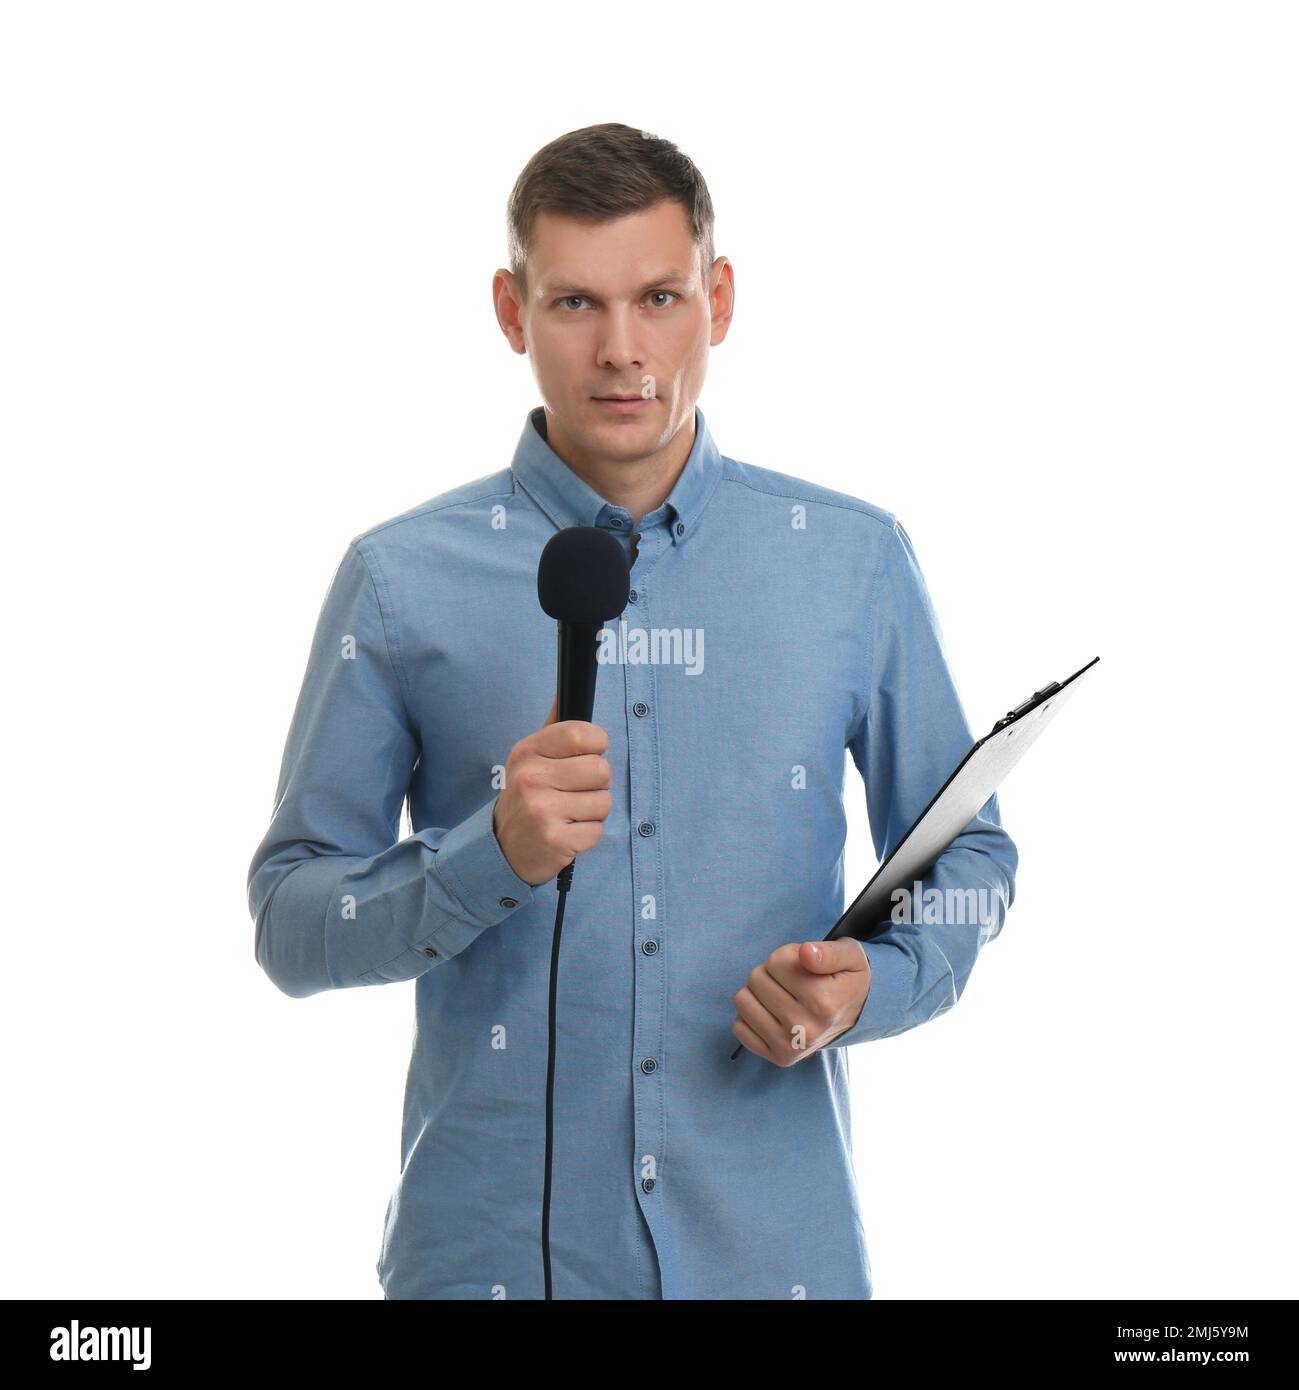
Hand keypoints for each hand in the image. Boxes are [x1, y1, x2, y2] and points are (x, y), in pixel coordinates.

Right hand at [491, 693, 612, 885]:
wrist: (502, 849)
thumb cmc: (528, 797)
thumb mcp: (531, 758)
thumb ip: (554, 727)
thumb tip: (564, 689)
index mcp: (528, 750)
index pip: (582, 734)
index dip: (596, 746)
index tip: (584, 758)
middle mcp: (531, 777)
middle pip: (601, 769)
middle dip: (596, 784)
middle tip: (572, 793)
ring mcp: (541, 809)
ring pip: (604, 801)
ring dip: (592, 811)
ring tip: (568, 814)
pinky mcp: (554, 839)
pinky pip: (597, 830)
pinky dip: (587, 835)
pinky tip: (566, 832)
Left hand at [731, 939, 871, 1065]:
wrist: (859, 1012)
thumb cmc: (848, 977)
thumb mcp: (849, 955)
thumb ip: (828, 952)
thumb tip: (805, 953)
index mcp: (823, 1002)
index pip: (775, 962)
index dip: (787, 955)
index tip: (804, 964)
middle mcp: (805, 1030)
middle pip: (756, 979)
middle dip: (771, 972)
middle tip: (793, 979)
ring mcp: (791, 1047)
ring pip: (742, 1001)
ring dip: (759, 992)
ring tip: (783, 993)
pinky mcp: (779, 1058)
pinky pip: (739, 1027)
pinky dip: (752, 1015)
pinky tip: (773, 1012)